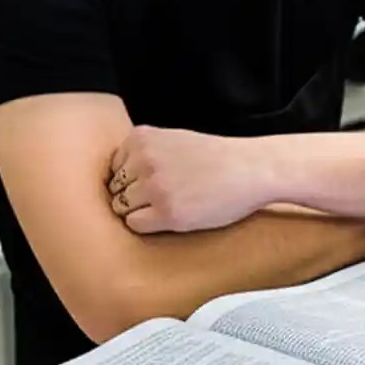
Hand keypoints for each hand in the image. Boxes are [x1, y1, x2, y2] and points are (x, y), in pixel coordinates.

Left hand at [107, 126, 270, 232]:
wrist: (251, 169)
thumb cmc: (216, 158)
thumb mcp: (173, 140)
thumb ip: (144, 152)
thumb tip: (113, 178)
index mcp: (141, 139)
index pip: (113, 167)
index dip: (131, 179)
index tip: (154, 182)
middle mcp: (143, 161)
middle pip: (115, 189)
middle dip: (134, 196)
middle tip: (162, 197)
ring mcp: (154, 188)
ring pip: (122, 208)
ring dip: (141, 211)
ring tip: (169, 206)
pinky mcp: (167, 213)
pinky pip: (135, 224)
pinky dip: (148, 225)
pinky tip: (170, 217)